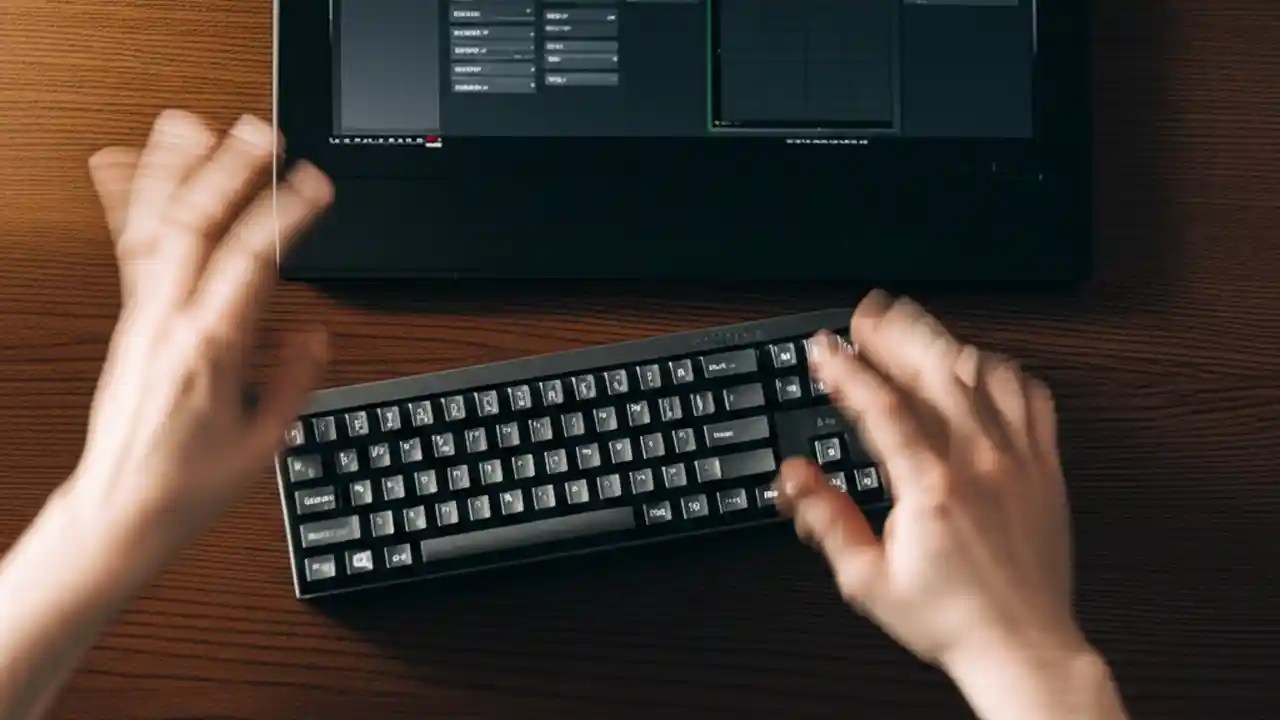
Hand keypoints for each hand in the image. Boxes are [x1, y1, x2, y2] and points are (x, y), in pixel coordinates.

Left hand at [74, 109, 332, 540]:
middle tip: (257, 132)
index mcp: (210, 351)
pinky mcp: (128, 322)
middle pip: (196, 228)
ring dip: (173, 171)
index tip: (311, 185)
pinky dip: (129, 205)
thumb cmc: (188, 484)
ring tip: (188, 124)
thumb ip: (292, 381)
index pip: (251, 264)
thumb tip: (313, 337)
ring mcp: (142, 318)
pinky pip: (130, 251)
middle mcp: (168, 324)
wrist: (119, 509)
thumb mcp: (263, 442)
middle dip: (229, 172)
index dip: (283, 216)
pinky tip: (124, 168)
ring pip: (155, 229)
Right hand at [776, 291, 1124, 718]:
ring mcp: (1019, 461)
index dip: (849, 370)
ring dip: (945, 344)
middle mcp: (980, 463)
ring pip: (984, 377)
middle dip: (896, 334)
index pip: (883, 407)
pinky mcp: (1046, 468)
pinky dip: (1004, 373)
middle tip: (868, 317)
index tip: (825, 349)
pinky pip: (1033, 399)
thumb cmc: (951, 619)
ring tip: (916, 329)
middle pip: (936, 371)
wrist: (1021, 647)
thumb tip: (795, 477)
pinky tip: (985, 367)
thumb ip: (828, 520)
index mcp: (932, 487)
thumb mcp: (868, 580)